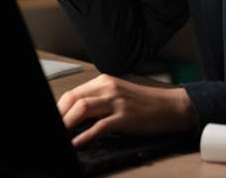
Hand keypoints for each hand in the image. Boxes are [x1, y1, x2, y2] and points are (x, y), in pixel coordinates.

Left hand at [57, 74, 196, 146]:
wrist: (171, 107)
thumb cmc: (146, 104)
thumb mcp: (119, 96)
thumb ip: (98, 102)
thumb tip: (74, 118)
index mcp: (105, 82)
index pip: (72, 94)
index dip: (58, 109)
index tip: (53, 121)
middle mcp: (109, 87)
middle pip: (73, 100)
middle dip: (59, 117)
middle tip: (53, 131)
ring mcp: (117, 101)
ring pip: (82, 109)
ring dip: (66, 125)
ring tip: (60, 137)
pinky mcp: (125, 116)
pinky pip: (99, 126)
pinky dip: (84, 137)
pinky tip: (77, 144)